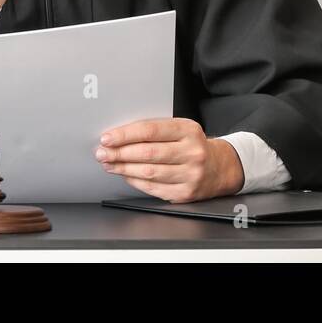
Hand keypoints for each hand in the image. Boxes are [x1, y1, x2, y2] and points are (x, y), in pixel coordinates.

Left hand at [94, 118, 244, 202]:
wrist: (219, 167)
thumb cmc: (192, 145)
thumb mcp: (181, 129)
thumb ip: (155, 130)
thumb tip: (120, 136)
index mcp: (188, 130)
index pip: (150, 131)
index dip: (125, 135)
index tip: (107, 138)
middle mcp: (192, 152)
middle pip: (148, 153)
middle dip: (119, 153)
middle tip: (102, 152)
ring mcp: (190, 175)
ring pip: (149, 172)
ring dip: (123, 168)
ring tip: (109, 163)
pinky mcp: (186, 193)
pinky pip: (153, 188)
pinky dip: (135, 181)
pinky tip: (125, 174)